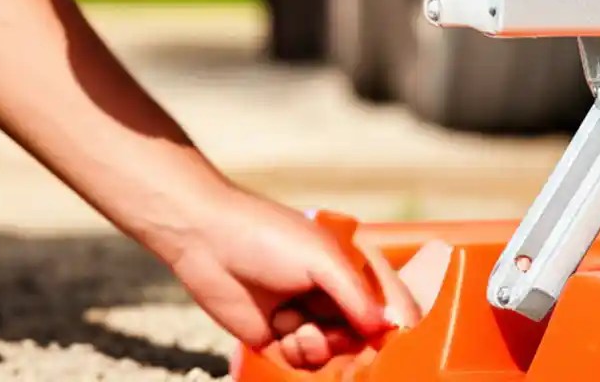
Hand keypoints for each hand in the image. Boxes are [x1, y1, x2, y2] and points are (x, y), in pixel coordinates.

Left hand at [161, 185, 389, 357]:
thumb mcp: (322, 260)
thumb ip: (357, 295)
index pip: (388, 303)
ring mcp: (306, 316)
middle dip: (348, 340)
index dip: (393, 324)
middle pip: (362, 337)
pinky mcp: (278, 336)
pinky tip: (281, 331)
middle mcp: (332, 295)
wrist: (206, 240)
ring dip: (318, 347)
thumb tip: (386, 328)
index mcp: (350, 268)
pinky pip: (302, 362)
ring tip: (296, 327)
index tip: (390, 339)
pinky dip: (297, 354)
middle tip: (327, 329)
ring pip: (333, 354)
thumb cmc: (268, 237)